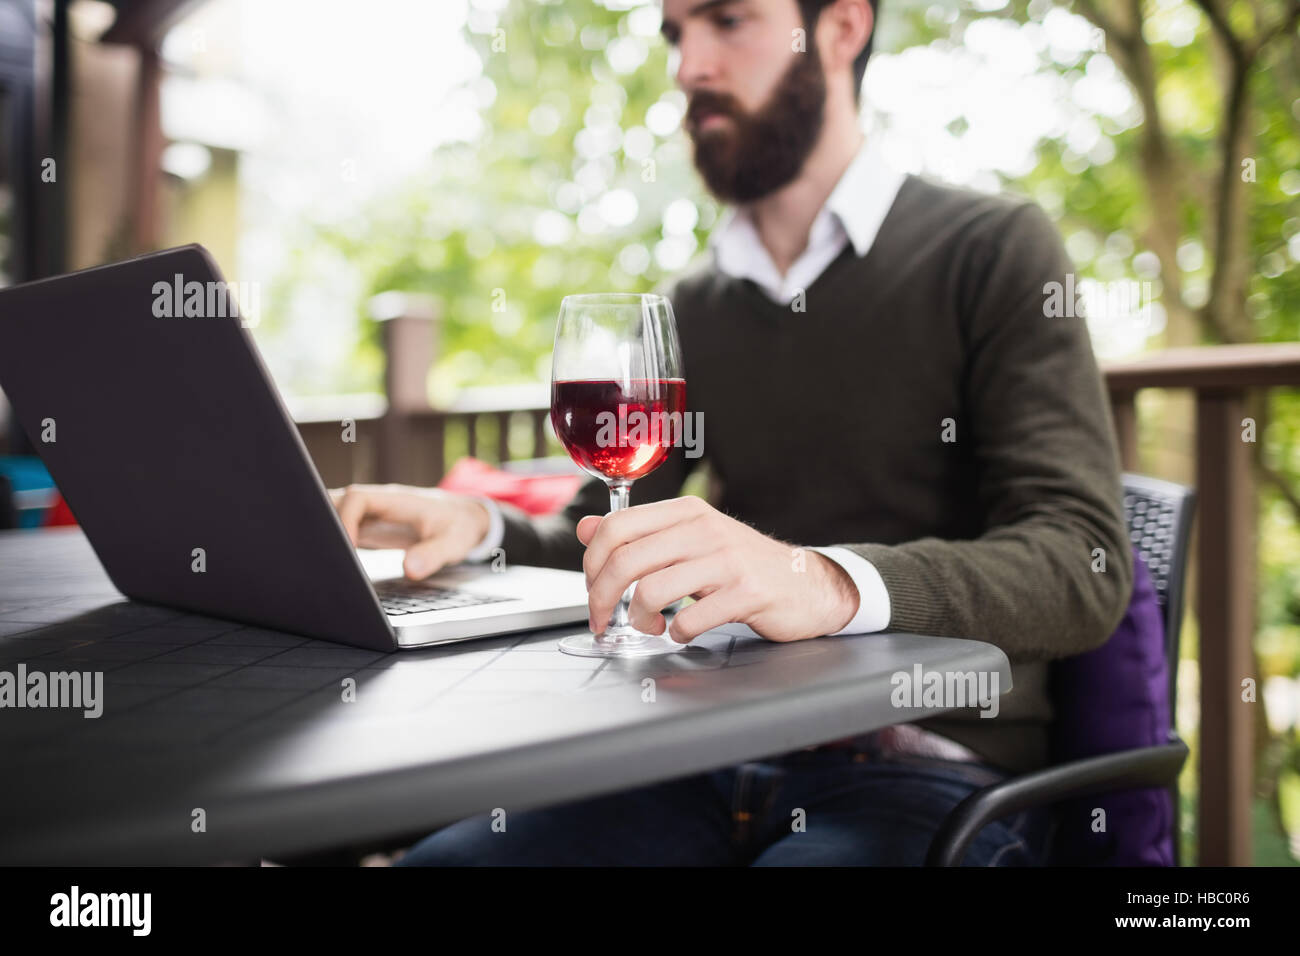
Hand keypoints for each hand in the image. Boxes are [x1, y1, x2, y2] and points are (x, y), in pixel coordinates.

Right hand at [329, 483, 490, 579]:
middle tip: (320, 553)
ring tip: (318, 557)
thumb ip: (433, 554)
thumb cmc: (458, 526)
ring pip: (335, 512)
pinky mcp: (369, 527)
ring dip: (324, 529)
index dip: (345, 519)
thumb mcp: (454, 543)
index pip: (357, 498)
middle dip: (323, 521)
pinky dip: (331, 538)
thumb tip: (410, 569)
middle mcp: (379, 503)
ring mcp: (371, 514)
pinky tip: (328, 558)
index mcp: (396, 501)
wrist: (463, 517)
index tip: (347, 547)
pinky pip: (342, 526)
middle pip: (338, 500)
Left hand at [577, 496, 858, 643]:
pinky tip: (684, 631)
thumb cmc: (742, 565)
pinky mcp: (746, 592)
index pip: (616, 527)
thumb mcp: (689, 540)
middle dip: (601, 599)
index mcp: (685, 512)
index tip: (592, 589)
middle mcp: (704, 529)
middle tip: (603, 620)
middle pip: (625, 561)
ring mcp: (727, 560)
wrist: (806, 583)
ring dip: (640, 619)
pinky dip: (677, 634)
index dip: (591, 564)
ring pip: (651, 591)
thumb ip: (639, 534)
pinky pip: (689, 619)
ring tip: (652, 625)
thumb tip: (587, 529)